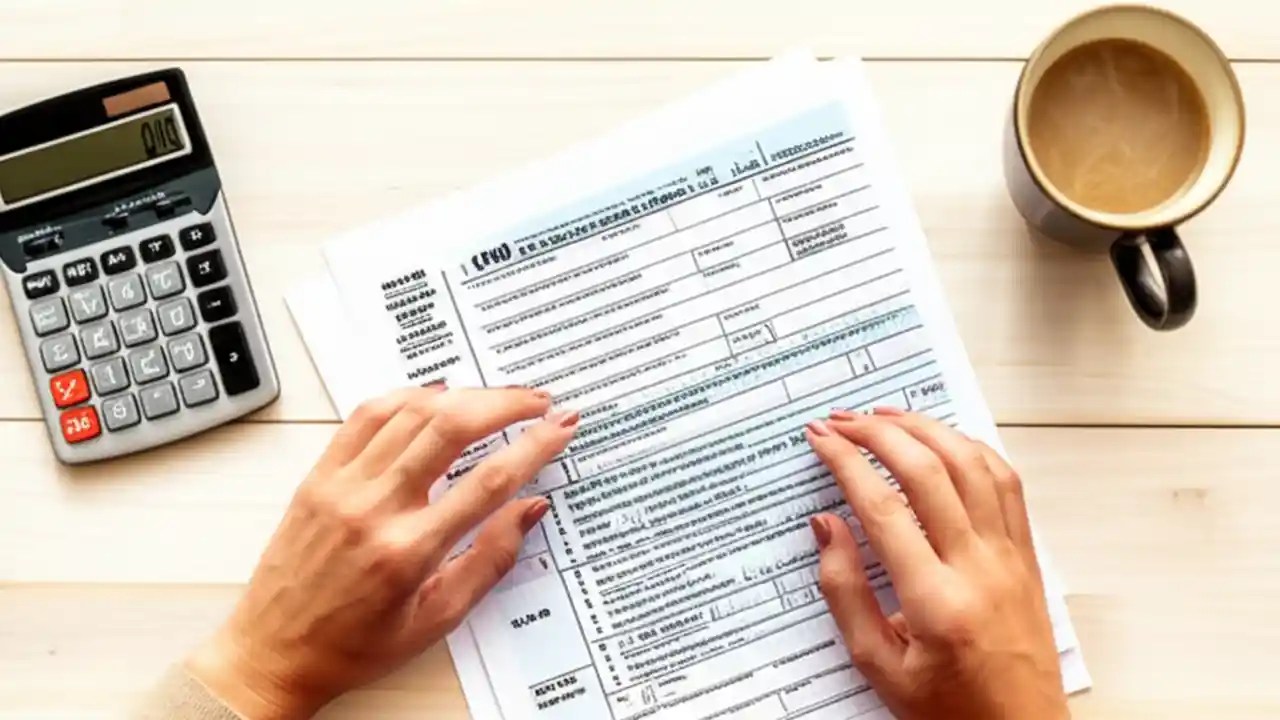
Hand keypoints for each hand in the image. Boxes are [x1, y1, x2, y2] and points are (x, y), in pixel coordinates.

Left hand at [185, 385, 578, 719]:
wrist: (274, 652)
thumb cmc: (354, 646)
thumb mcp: (436, 620)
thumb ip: (489, 560)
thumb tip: (530, 509)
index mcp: (409, 552)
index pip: (488, 482)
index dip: (534, 445)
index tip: (561, 426)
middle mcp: (374, 510)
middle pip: (450, 428)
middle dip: (504, 403)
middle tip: (538, 400)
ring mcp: (341, 487)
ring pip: (410, 412)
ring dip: (462, 395)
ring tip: (496, 395)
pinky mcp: (318, 476)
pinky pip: (365, 416)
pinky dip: (405, 396)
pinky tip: (434, 395)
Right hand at [806, 408, 1067, 719]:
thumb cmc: (949, 710)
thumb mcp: (877, 666)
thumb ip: (845, 593)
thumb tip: (826, 527)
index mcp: (936, 602)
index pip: (884, 508)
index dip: (846, 462)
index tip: (821, 439)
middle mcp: (979, 570)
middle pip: (928, 471)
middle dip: (879, 433)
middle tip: (842, 420)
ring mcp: (1010, 558)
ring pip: (973, 464)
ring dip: (926, 428)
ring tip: (887, 415)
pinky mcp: (1027, 556)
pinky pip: (1006, 483)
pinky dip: (972, 448)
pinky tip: (943, 440)